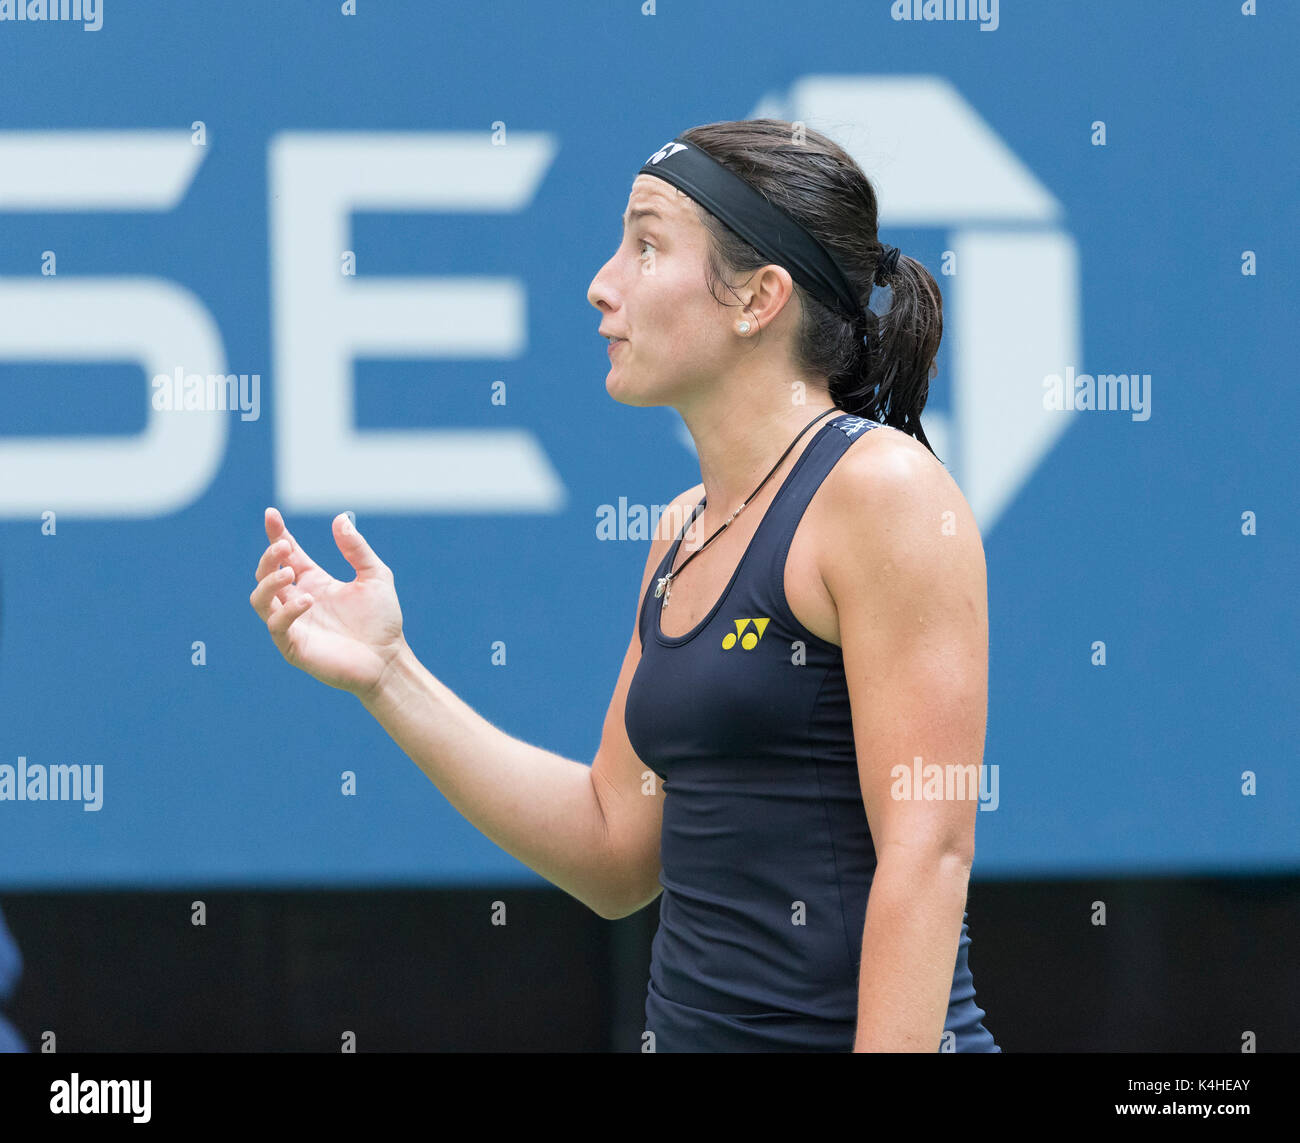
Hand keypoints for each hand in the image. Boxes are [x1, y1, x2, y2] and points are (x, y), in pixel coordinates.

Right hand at [249, 507, 405, 698]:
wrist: (388, 659)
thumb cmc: (382, 620)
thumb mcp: (375, 576)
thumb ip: (357, 549)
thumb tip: (340, 518)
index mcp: (314, 582)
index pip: (287, 555)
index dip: (276, 534)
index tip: (271, 514)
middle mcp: (298, 600)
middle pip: (266, 574)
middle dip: (270, 557)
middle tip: (284, 547)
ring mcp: (293, 624)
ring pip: (260, 599)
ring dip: (269, 582)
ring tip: (290, 572)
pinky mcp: (294, 646)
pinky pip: (276, 626)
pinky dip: (286, 611)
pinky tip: (307, 600)